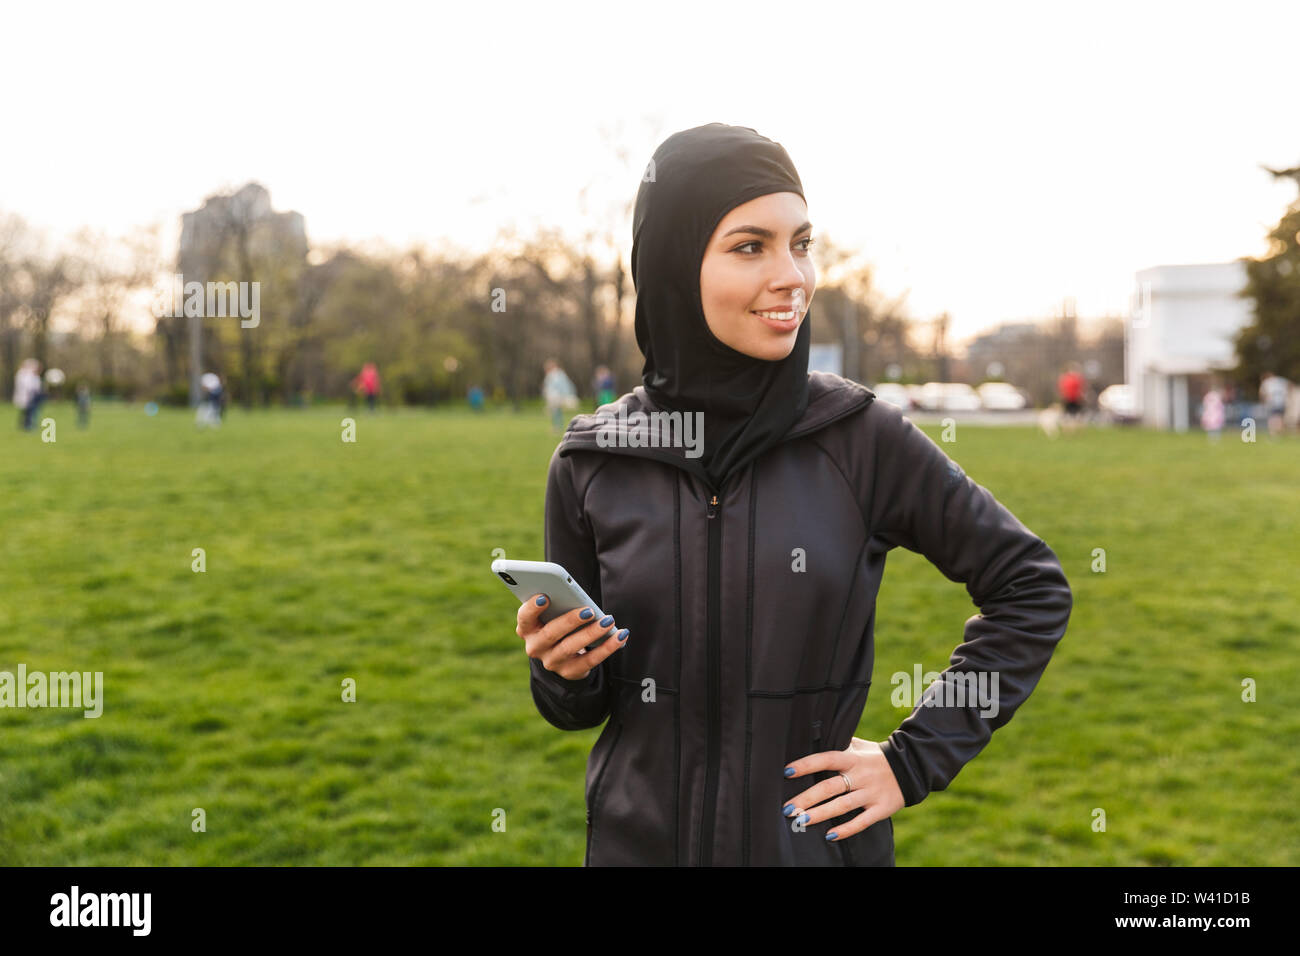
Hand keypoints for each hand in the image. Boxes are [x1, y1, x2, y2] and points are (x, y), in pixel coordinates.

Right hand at [516, 593, 626, 680]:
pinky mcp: (569, 672)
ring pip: (571, 648)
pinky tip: (620, 635)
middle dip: (570, 621)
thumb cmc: (558, 624)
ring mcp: (551, 662)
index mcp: (527, 629)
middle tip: (589, 610)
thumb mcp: (552, 615)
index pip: (524, 618)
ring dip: (591, 633)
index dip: (532, 608)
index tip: (545, 597)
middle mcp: (535, 647)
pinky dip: (608, 647)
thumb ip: (557, 605)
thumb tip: (575, 595)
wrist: (563, 656)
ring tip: (608, 621)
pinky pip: (590, 660)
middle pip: (551, 634)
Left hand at [782, 737, 904, 840]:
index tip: (787, 771)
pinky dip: (845, 830)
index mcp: (853, 758)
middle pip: (830, 787)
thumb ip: (839, 742)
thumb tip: (814, 734)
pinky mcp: (881, 809)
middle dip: (807, 798)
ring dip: (820, 814)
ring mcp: (871, 793)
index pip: (826, 759)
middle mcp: (861, 775)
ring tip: (801, 820)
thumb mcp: (859, 745)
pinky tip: (829, 835)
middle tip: (787, 808)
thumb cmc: (876, 756)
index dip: (807, 765)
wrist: (911, 767)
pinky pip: (862, 822)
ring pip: (842, 806)